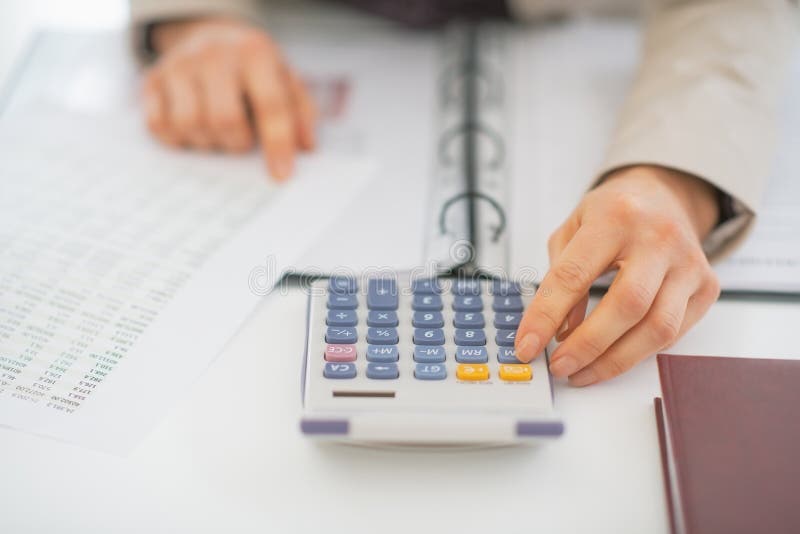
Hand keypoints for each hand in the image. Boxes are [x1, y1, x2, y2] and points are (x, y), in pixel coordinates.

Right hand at [142, 17, 315, 179]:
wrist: (209, 35)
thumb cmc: (253, 69)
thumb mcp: (285, 80)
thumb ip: (301, 112)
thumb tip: (306, 148)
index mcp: (255, 53)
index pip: (270, 104)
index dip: (278, 144)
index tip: (282, 175)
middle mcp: (214, 55)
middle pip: (225, 120)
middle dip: (237, 144)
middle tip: (242, 142)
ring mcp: (178, 66)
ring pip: (190, 125)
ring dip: (208, 144)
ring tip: (217, 134)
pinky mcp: (151, 81)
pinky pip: (158, 126)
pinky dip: (176, 139)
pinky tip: (191, 131)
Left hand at [515, 165, 721, 385]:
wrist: (665, 194)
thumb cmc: (613, 212)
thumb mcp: (573, 229)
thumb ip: (560, 276)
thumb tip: (560, 331)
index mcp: (615, 217)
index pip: (574, 275)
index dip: (546, 316)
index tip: (526, 345)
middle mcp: (658, 238)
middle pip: (626, 306)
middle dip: (587, 346)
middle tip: (559, 366)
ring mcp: (689, 263)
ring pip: (657, 328)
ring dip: (614, 360)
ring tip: (582, 372)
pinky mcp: (707, 286)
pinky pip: (673, 334)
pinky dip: (639, 353)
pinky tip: (614, 356)